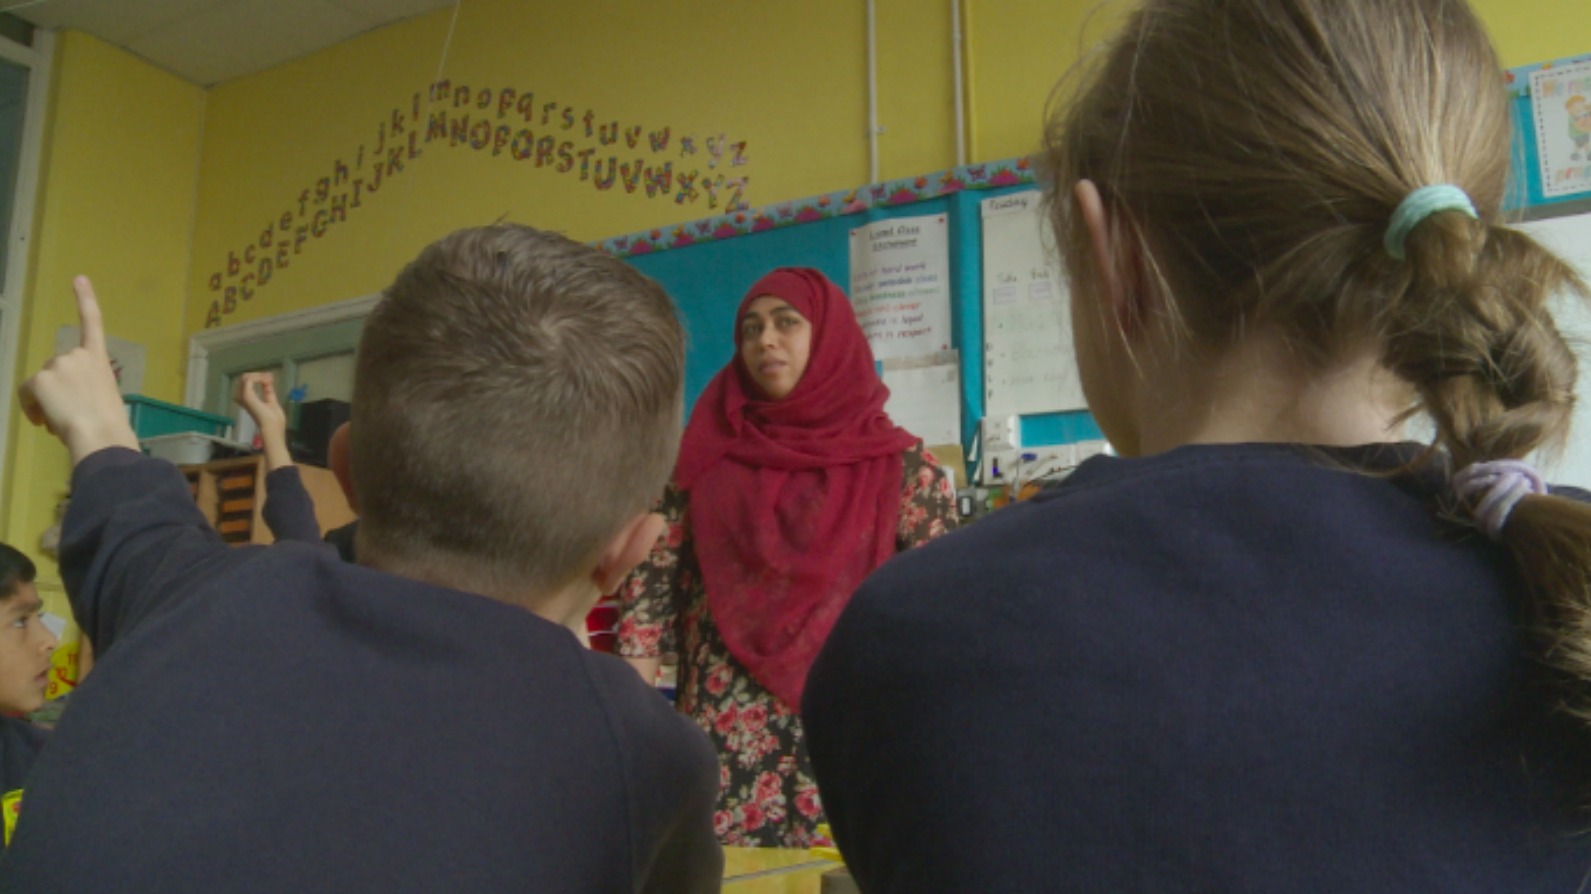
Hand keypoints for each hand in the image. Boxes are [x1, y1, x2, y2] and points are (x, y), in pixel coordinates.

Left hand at [18, 276, 138, 463]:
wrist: (100, 433)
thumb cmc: (109, 424)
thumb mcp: (103, 398)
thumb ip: (85, 389)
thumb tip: (62, 404)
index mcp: (98, 360)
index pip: (92, 323)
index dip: (85, 300)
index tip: (79, 278)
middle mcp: (77, 355)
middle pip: (55, 370)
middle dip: (56, 390)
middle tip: (68, 415)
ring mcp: (57, 365)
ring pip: (41, 383)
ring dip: (45, 401)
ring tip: (61, 422)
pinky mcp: (40, 379)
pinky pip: (26, 394)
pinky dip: (30, 408)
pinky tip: (42, 422)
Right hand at [233, 371, 290, 469]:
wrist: (272, 427)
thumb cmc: (273, 420)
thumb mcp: (271, 401)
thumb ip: (268, 391)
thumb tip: (268, 381)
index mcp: (249, 400)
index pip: (248, 384)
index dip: (259, 378)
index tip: (270, 378)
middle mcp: (243, 398)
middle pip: (245, 379)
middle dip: (259, 375)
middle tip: (270, 377)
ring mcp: (244, 397)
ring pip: (245, 378)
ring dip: (259, 375)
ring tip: (269, 378)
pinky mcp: (247, 396)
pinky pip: (248, 380)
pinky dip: (258, 377)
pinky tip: (266, 380)